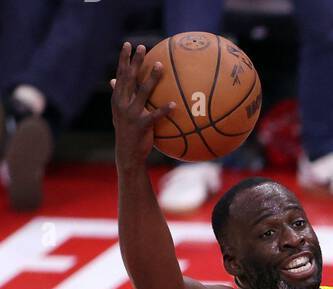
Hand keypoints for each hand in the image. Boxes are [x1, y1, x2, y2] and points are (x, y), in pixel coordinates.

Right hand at [110, 43, 173, 165]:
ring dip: (151, 78)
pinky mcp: (141, 125)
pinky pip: (154, 116)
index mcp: (118, 98)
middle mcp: (122, 103)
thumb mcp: (120, 112)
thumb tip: (113, 79)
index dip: (124, 59)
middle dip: (135, 61)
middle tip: (143, 47)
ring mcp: (131, 114)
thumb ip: (119, 95)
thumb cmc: (127, 131)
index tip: (128, 44)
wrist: (127, 153)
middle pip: (129, 78)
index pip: (120, 74)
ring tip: (160, 65)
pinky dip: (164, 110)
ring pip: (142, 92)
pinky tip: (173, 104)